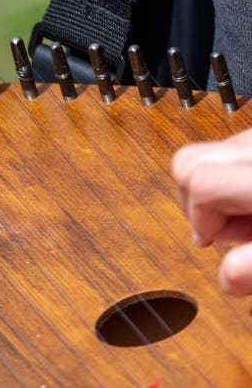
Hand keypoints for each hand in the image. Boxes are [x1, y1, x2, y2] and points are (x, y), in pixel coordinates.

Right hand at [172, 128, 251, 294]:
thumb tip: (228, 277)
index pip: (198, 181)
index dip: (198, 217)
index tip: (212, 240)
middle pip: (186, 162)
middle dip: (192, 200)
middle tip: (227, 226)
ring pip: (201, 154)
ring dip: (209, 189)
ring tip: (245, 213)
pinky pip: (221, 152)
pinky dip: (226, 179)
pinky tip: (249, 199)